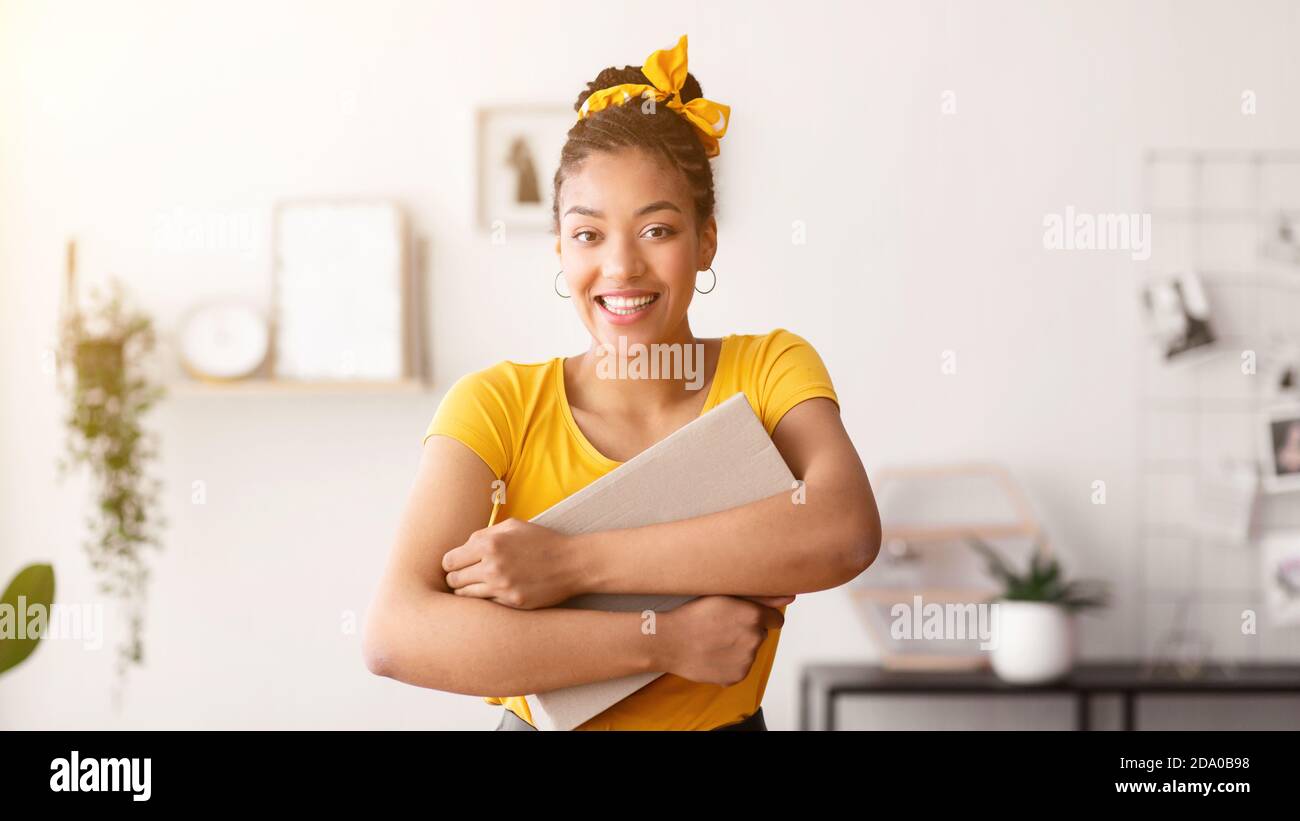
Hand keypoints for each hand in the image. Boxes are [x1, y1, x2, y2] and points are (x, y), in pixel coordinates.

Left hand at [442, 518, 578, 609]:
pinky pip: (485, 604)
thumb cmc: (541, 541)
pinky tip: (496, 593)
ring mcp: (501, 586)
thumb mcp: (513, 526)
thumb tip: (462, 547)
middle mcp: (491, 565)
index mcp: (488, 543)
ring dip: (469, 591)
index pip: (448, 561)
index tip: (458, 565)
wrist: (572, 563)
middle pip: (453, 580)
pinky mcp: (512, 602)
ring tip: (480, 586)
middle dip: (457, 578)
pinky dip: (487, 600)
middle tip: (468, 577)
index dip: (451, 564)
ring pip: (465, 596)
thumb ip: (484, 533)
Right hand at [656, 594, 794, 685]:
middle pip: (761, 636)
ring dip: (738, 648)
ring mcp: (746, 660)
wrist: (668, 640)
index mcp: (754, 616)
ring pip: (750, 653)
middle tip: (721, 627)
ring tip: (714, 641)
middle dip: (747, 632)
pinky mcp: (736, 677)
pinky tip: (712, 655)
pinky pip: (740, 669)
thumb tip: (791, 597)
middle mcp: (754, 639)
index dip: (759, 617)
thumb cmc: (694, 613)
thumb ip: (762, 597)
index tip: (741, 617)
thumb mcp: (726, 596)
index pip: (776, 620)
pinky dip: (729, 664)